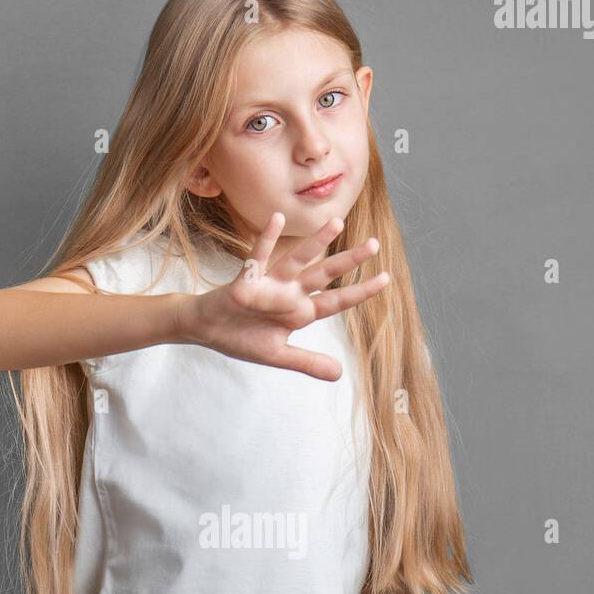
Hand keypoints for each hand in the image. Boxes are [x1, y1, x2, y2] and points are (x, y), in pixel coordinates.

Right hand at [179, 211, 388, 380]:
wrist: (208, 330)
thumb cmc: (242, 338)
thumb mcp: (278, 356)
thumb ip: (308, 363)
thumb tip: (340, 374)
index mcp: (299, 312)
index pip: (335, 301)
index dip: (360, 292)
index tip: (385, 280)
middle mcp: (289, 293)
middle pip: (324, 274)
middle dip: (348, 261)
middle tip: (374, 244)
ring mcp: (269, 285)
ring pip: (297, 260)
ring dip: (315, 243)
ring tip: (336, 223)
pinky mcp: (246, 281)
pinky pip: (257, 258)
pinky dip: (266, 240)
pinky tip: (277, 219)